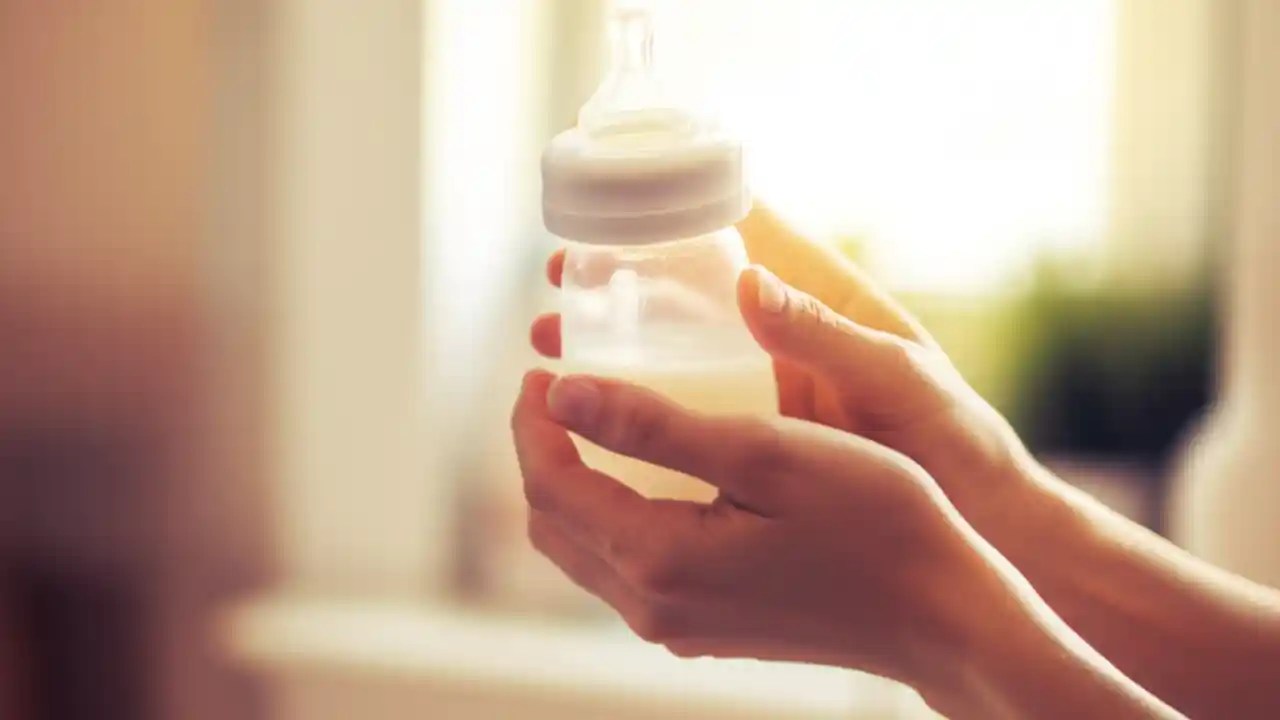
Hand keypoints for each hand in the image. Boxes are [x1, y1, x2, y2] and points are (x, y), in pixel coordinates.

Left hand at [510, 371, 1185, 719]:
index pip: (550, 484)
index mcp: (657, 560)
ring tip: (593, 419)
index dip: (532, 420)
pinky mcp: (706, 628)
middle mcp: (652, 607)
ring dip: (575, 483)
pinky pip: (628, 569)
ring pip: (586, 550)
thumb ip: (652, 424)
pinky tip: (646, 473)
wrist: (944, 614)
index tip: (542, 364)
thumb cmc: (874, 518)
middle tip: (558, 386)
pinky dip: (614, 514)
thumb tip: (562, 394)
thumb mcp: (763, 451)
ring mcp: (679, 627)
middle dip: (542, 450)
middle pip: (555, 522)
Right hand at [531, 206, 1034, 544]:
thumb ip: (828, 335)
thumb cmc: (951, 437)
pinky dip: (641, 401)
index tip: (611, 220)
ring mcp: (766, 385)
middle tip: (562, 285)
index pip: (740, 234)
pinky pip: (689, 406)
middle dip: (623, 282)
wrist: (978, 518)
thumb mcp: (895, 378)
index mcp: (821, 299)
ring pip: (676, 350)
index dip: (674, 216)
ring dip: (618, 343)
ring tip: (555, 346)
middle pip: (688, 290)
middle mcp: (783, 335)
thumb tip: (749, 282)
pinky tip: (596, 416)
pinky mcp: (758, 434)